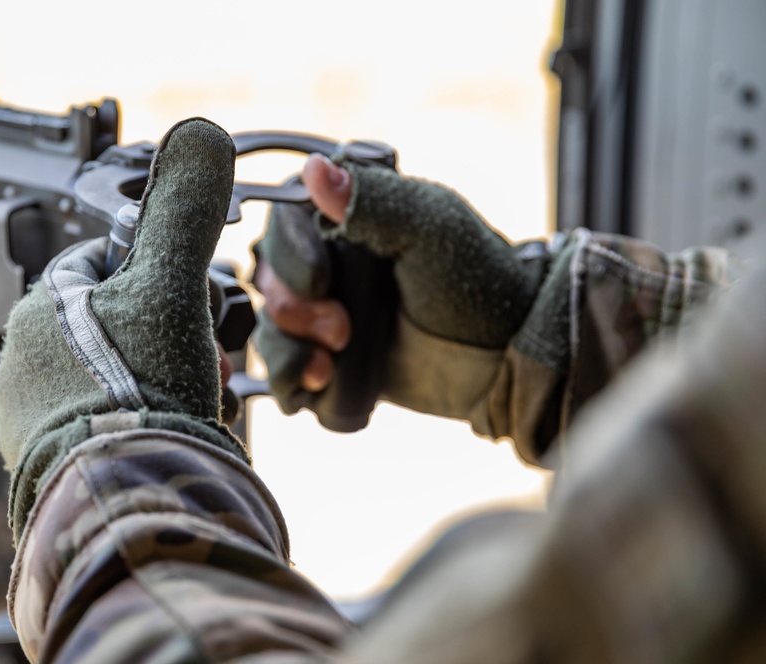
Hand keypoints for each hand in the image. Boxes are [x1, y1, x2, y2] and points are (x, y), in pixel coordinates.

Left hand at [0, 117, 247, 480]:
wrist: (128, 495)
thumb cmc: (137, 389)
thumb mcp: (171, 285)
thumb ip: (185, 212)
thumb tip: (200, 135)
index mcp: (39, 312)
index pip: (101, 265)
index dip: (158, 272)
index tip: (190, 293)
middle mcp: (27, 365)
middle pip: (117, 323)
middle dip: (171, 331)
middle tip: (205, 349)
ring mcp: (41, 420)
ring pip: (121, 374)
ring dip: (170, 375)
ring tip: (202, 389)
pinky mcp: (63, 464)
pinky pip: (115, 422)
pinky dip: (153, 418)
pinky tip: (183, 424)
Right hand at [253, 152, 544, 428]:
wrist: (508, 358)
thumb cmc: (479, 283)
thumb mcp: (431, 230)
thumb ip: (374, 200)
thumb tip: (314, 169)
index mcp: (347, 220)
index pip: (282, 224)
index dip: (291, 255)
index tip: (322, 280)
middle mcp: (328, 265)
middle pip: (267, 281)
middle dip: (296, 310)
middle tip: (342, 327)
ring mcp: (325, 317)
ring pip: (269, 329)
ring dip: (289, 350)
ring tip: (330, 364)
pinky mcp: (329, 363)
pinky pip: (283, 374)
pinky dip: (291, 381)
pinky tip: (322, 382)